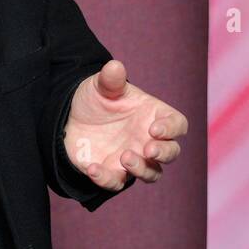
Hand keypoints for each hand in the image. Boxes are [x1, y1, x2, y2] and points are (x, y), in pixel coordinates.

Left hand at [63, 59, 186, 190]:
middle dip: (164, 153)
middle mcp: (148, 140)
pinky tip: (93, 168)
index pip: (177, 125)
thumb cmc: (97, 99)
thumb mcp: (102, 85)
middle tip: (149, 149)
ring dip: (142, 169)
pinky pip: (116, 182)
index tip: (154, 129)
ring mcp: (134, 158)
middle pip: (171, 153)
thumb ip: (111, 79)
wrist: (71, 117)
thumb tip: (114, 66)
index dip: (171, 129)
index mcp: (154, 116)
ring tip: (125, 157)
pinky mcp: (113, 172)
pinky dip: (106, 178)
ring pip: (152, 173)